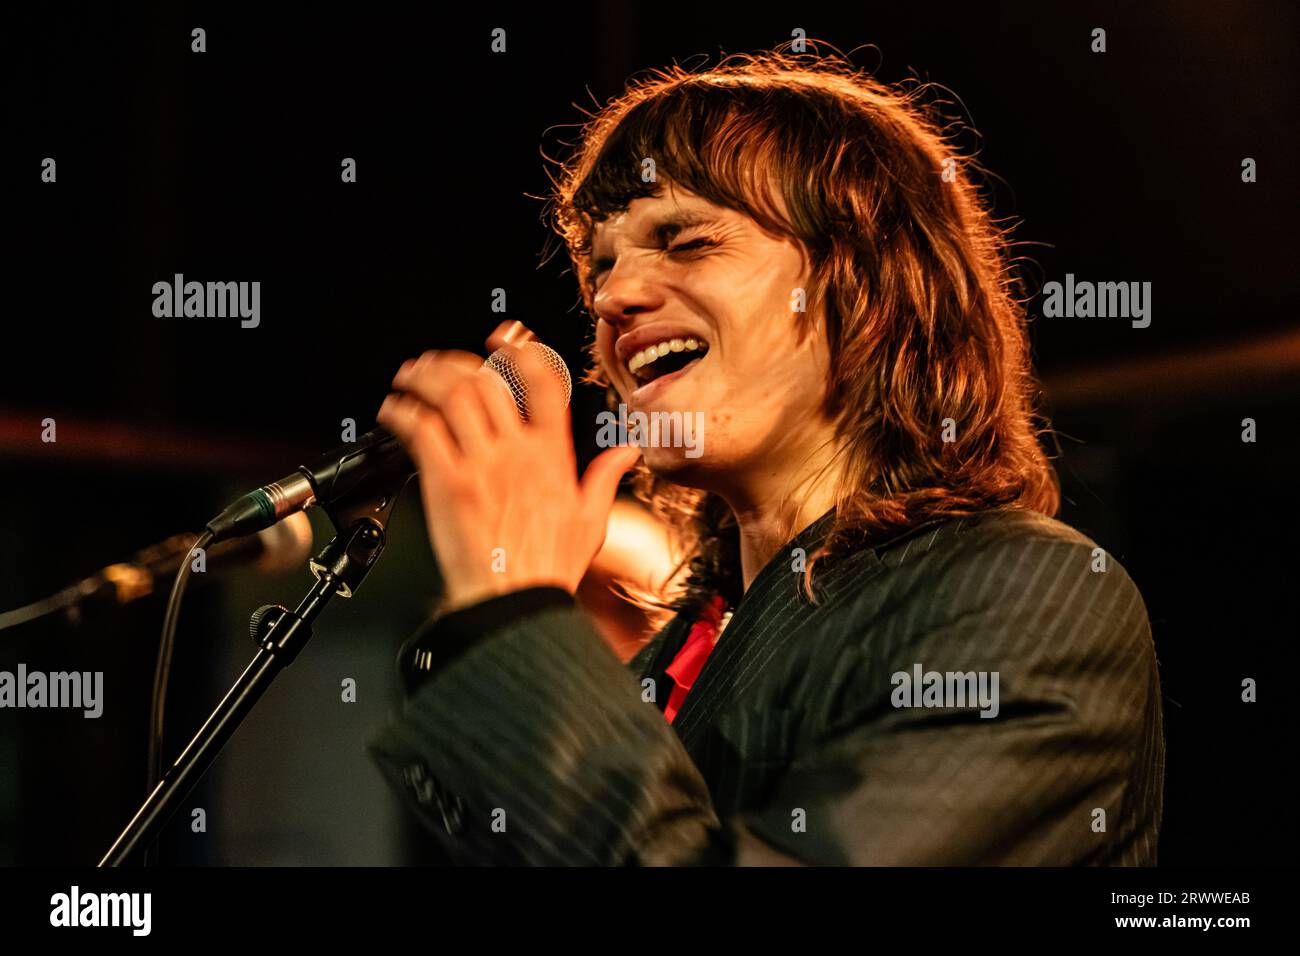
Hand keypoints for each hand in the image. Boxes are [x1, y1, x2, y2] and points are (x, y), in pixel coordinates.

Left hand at [376, 331, 641, 613]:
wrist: (514, 602)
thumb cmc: (548, 570)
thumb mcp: (591, 520)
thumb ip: (605, 477)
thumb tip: (626, 454)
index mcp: (552, 454)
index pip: (542, 383)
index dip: (523, 351)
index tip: (506, 339)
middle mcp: (516, 451)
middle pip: (487, 381)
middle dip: (460, 361)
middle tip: (443, 361)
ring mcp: (481, 464)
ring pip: (452, 395)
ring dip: (426, 377)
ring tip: (411, 375)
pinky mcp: (447, 482)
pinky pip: (421, 430)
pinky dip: (403, 412)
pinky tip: (393, 410)